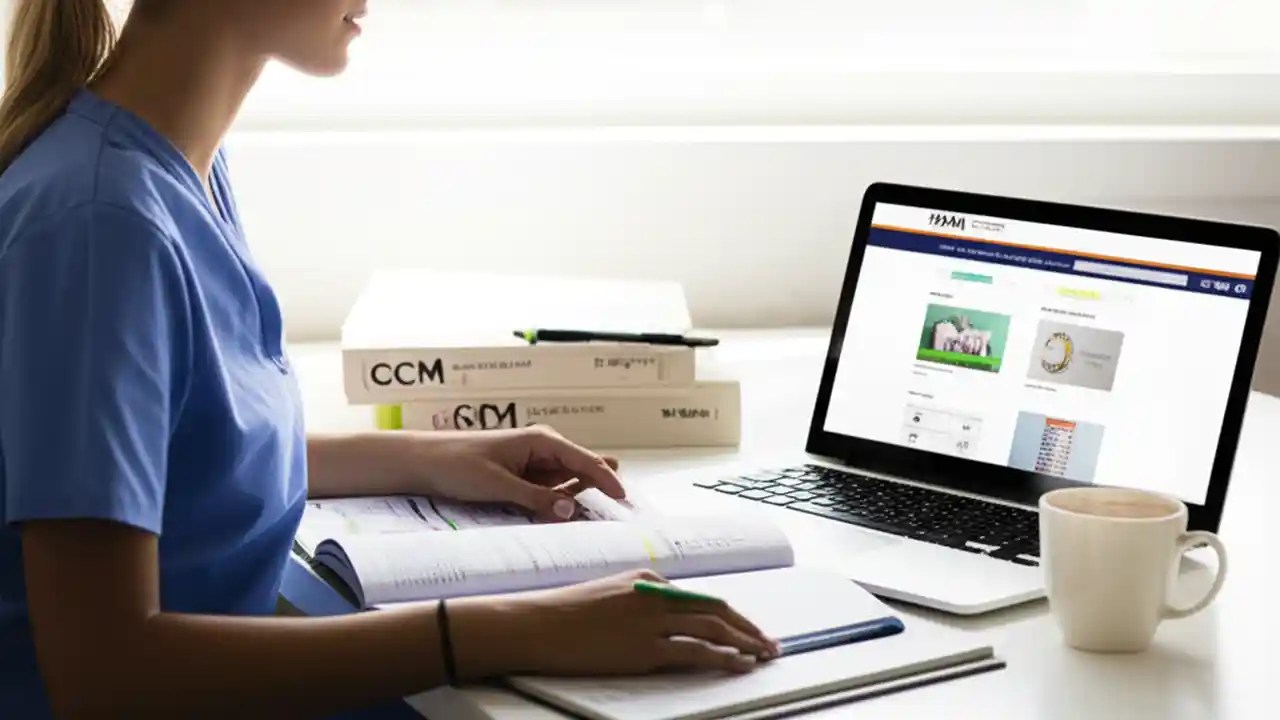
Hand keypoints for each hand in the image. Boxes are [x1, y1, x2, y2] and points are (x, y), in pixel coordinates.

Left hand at [408, 425, 623, 522]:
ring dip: (583, 497)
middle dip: (602, 487)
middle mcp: (544, 448)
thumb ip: (536, 498)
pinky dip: (564, 501)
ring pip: (570, 481)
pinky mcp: (525, 476)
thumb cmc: (458, 465)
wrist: (425, 462)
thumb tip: (572, 510)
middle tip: (622, 510)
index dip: (607, 479)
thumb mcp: (498, 485)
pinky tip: (573, 514)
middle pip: (583, 469)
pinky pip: (553, 489)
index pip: (585, 460)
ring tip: (604, 516)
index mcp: (542, 440)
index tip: (623, 499)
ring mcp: (535, 462)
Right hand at [450, 570, 780, 678]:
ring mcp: (651, 621)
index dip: (728, 613)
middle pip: (715, 608)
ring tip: (764, 654)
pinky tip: (739, 663)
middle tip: (770, 642)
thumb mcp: (608, 594)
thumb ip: (638, 601)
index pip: (699, 597)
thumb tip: (663, 618)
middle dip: (747, 626)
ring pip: (713, 628)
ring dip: (745, 641)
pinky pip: (695, 651)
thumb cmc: (564, 613)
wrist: (537, 624)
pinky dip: (723, 657)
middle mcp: (655, 594)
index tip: (746, 626)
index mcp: (647, 579)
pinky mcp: (644, 647)